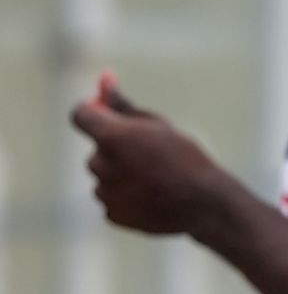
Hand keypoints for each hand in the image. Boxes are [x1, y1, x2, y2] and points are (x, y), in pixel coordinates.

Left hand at [70, 76, 223, 235]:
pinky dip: (124, 195)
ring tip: (154, 177)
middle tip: (148, 152)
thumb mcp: (157, 124)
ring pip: (104, 174)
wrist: (203, 203)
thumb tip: (103, 80)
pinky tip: (150, 195)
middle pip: (97, 148)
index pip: (80, 115)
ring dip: (120, 171)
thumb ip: (123, 105)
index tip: (105, 114)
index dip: (91, 112)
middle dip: (115, 147)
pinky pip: (110, 197)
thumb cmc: (184, 157)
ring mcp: (105, 192)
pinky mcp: (111, 214)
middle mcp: (102, 164)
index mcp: (112, 137)